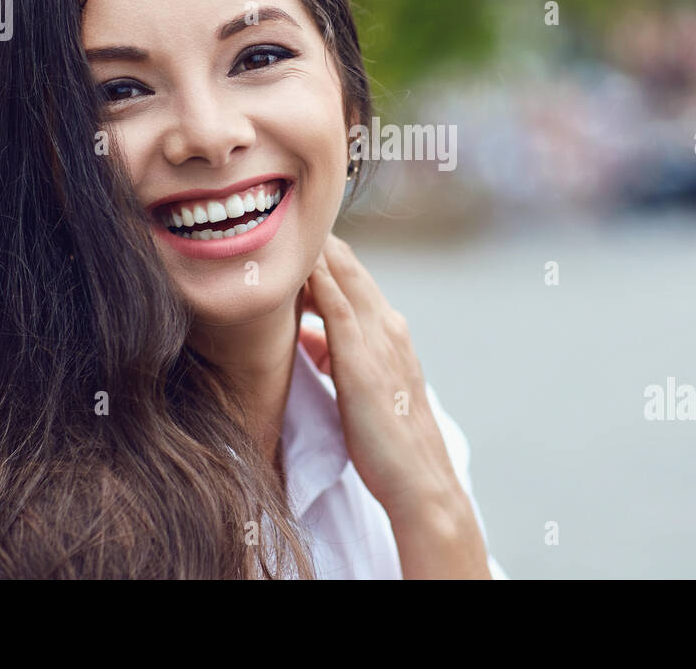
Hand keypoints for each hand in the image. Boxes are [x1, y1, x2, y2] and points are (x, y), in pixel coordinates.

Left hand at [300, 234, 490, 576]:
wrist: (419, 480)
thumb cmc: (387, 443)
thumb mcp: (360, 387)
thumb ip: (335, 355)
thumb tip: (306, 336)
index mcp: (389, 331)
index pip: (353, 276)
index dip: (323, 253)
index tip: (289, 235)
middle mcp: (388, 325)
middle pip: (347, 265)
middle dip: (315, 240)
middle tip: (277, 215)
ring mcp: (378, 338)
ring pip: (342, 275)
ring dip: (314, 249)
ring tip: (279, 225)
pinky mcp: (360, 358)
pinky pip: (335, 304)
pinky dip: (316, 279)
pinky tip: (294, 262)